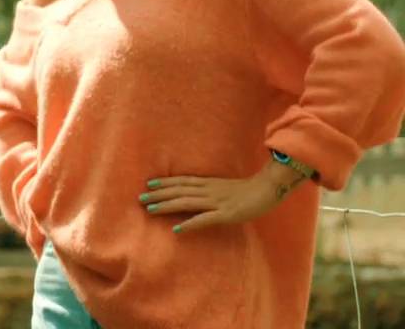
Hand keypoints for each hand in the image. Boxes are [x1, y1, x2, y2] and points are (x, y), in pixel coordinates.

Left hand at [140, 162, 306, 233]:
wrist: (269, 189)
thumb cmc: (249, 190)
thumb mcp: (225, 187)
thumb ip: (211, 189)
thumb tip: (196, 193)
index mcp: (209, 183)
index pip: (182, 182)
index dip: (165, 183)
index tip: (148, 184)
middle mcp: (209, 190)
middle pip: (179, 191)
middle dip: (159, 194)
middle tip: (140, 197)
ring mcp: (217, 202)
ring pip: (186, 202)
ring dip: (167, 206)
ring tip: (150, 210)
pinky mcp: (226, 214)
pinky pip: (205, 219)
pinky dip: (189, 223)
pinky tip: (177, 228)